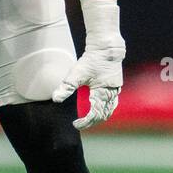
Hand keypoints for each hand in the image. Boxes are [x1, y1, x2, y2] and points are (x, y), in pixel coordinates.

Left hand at [52, 0, 123, 130]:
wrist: (107, 48)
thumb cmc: (92, 60)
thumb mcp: (76, 73)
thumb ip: (66, 87)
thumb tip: (55, 99)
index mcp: (101, 93)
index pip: (94, 115)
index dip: (85, 122)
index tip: (75, 124)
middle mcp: (111, 94)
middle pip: (103, 115)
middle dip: (92, 122)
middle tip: (80, 124)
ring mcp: (115, 90)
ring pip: (110, 110)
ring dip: (100, 116)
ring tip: (90, 119)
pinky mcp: (116, 85)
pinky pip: (113, 102)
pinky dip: (106, 109)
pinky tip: (99, 107)